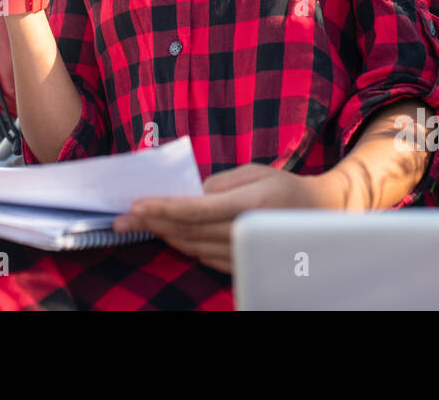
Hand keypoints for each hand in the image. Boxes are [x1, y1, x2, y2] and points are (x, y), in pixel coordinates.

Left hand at [112, 164, 344, 273]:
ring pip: (191, 247)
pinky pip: (203, 257)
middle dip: (151, 224)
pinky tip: (165, 234)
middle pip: (187, 231)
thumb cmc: (283, 186)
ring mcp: (244, 254)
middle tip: (120, 219)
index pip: (195, 210)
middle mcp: (245, 232)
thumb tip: (188, 194)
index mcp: (249, 203)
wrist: (318, 217)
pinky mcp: (241, 265)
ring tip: (136, 225)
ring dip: (162, 235)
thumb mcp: (255, 171)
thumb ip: (220, 183)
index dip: (162, 209)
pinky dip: (182, 245)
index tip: (136, 205)